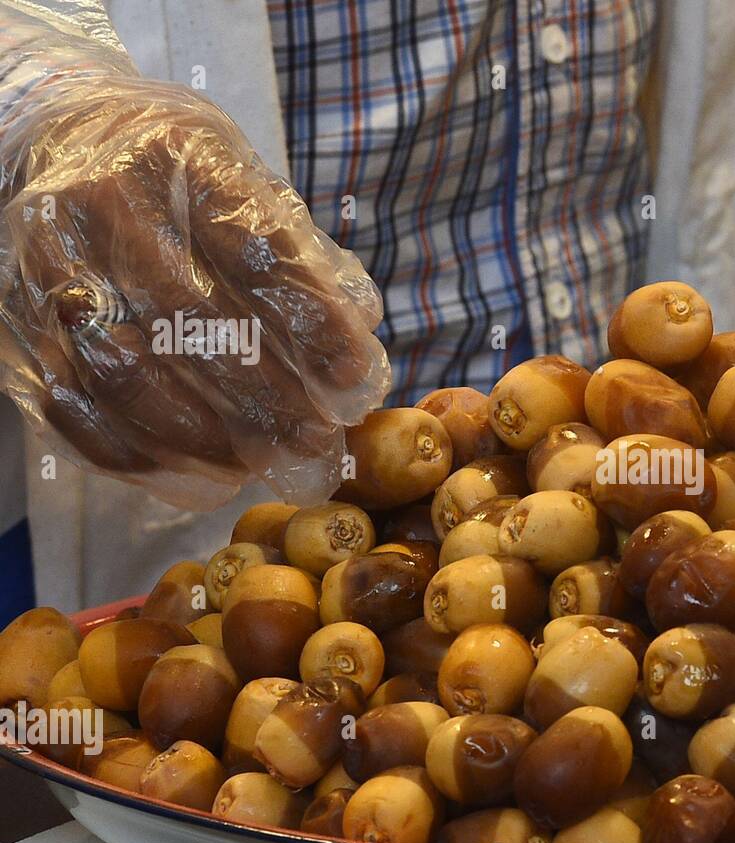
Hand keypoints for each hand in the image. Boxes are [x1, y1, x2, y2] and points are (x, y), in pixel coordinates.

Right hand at [0, 74, 389, 505]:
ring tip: (258, 465)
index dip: (310, 324)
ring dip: (202, 436)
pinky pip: (72, 403)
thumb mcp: (248, 181)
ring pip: (124, 370)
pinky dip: (138, 454)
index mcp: (178, 156)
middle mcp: (103, 201)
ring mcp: (49, 261)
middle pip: (189, 319)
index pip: (255, 252)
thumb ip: (301, 256)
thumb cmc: (178, 178)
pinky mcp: (17, 314)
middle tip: (312, 442)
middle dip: (263, 396)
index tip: (351, 377)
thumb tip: (357, 341)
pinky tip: (194, 472)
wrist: (58, 135)